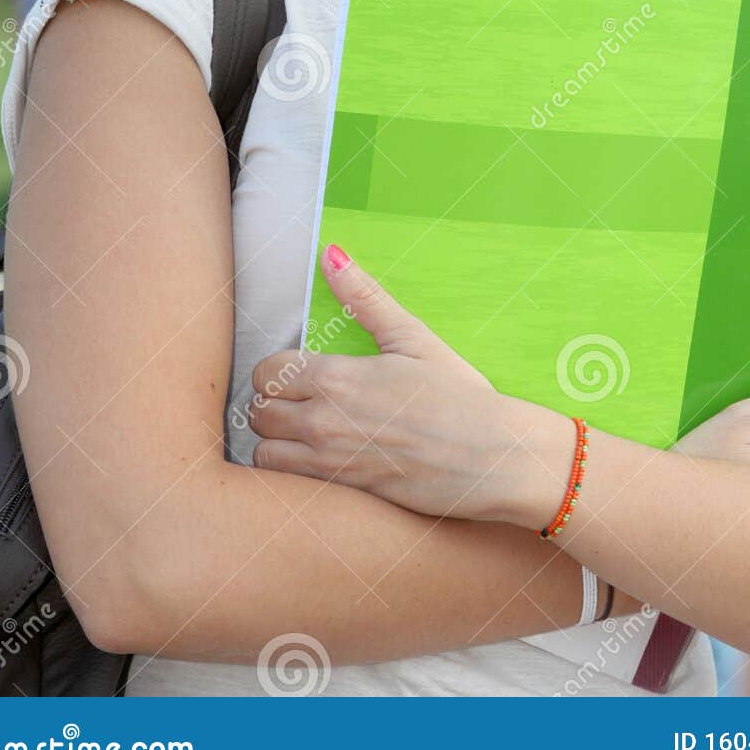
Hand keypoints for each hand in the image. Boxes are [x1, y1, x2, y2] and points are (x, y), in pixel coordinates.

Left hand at [248, 245, 522, 518]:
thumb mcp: (412, 338)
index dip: (277, 371)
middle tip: (301, 403)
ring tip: (304, 436)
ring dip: (276, 443)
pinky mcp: (342, 496)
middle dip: (273, 404)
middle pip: (257, 413)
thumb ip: (364, 298)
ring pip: (264, 454)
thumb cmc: (457, 396)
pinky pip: (288, 488)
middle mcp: (323, 421)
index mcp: (336, 377)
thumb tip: (330, 253)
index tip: (300, 374)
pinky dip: (291, 476)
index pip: (265, 372)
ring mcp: (330, 464)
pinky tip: (319, 463)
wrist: (492, 459)